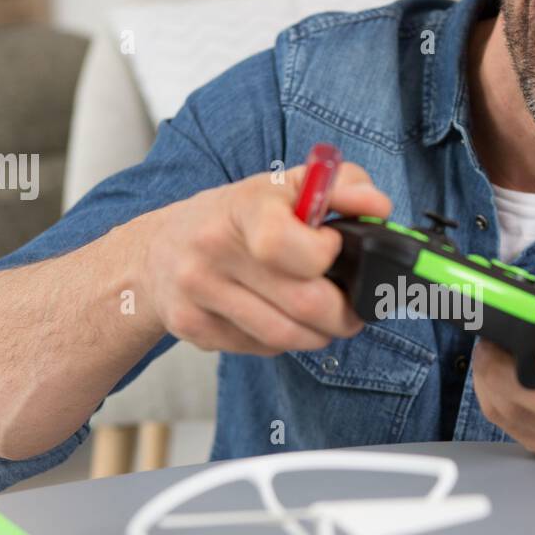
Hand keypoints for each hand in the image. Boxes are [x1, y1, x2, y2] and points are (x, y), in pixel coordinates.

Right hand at [140, 163, 390, 354]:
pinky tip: (280, 320)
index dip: (326, 253)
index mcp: (242, 208)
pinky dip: (282, 342)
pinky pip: (260, 349)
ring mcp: (198, 293)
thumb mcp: (283, 188)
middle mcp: (213, 249)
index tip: (332, 247)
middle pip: (304, 303)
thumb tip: (377, 206)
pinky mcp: (193, 328)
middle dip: (343, 313)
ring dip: (318, 334)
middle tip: (350, 308)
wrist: (156, 252)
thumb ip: (341, 186)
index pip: (289, 244)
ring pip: (285, 336)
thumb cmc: (232, 218)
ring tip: (323, 318)